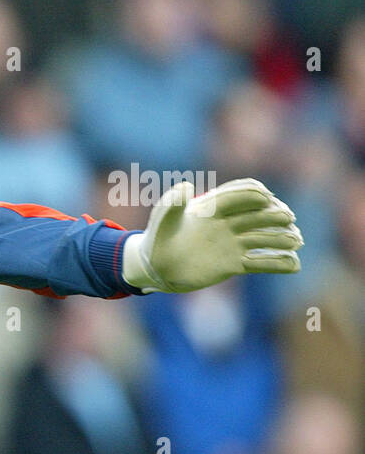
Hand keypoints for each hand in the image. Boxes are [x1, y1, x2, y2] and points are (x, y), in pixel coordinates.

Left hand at [121, 178, 302, 292]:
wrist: (157, 266)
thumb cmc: (158, 238)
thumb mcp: (161, 220)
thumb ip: (172, 204)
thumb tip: (185, 186)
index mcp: (213, 207)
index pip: (239, 194)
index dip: (253, 194)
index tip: (266, 198)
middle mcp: (228, 223)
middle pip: (258, 215)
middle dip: (274, 215)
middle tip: (288, 218)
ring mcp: (233, 243)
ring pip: (263, 238)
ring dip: (281, 238)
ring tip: (295, 240)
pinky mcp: (234, 263)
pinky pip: (260, 262)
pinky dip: (278, 263)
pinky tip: (294, 265)